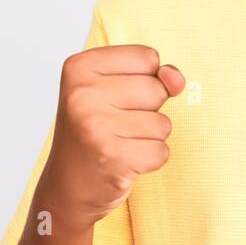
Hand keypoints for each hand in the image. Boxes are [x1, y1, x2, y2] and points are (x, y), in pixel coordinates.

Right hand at [41, 44, 184, 226]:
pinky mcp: (113, 158)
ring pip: (163, 122)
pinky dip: (150, 159)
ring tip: (119, 143)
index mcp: (79, 67)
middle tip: (115, 125)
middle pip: (157, 88)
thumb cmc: (95, 131)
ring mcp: (96, 127)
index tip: (113, 98)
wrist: (68, 187)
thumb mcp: (116, 90)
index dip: (143, 80)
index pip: (148, 57)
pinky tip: (123, 161)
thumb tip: (177, 80)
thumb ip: (154, 74)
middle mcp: (82, 95)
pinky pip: (162, 151)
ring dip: (149, 137)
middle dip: (148, 109)